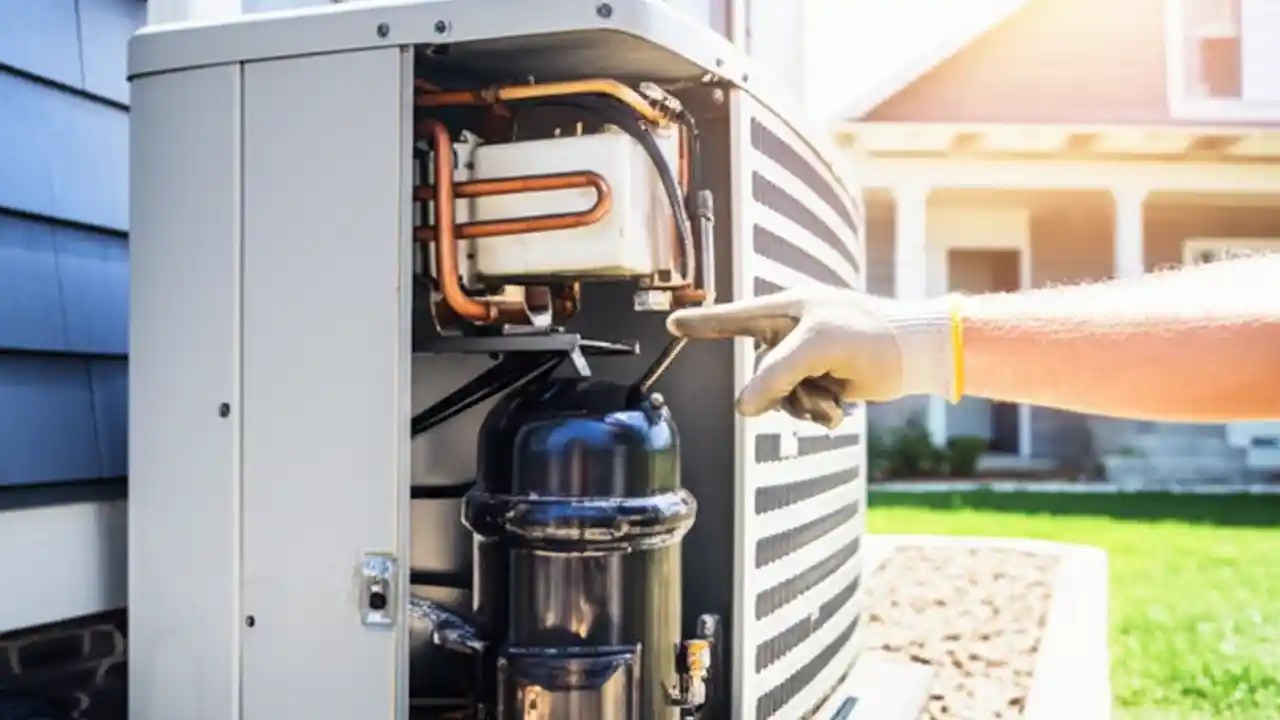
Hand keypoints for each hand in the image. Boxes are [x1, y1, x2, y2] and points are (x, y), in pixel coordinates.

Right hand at [666, 289, 953, 427]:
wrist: (917, 354)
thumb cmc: (870, 334)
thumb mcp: (817, 348)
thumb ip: (775, 375)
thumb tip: (743, 408)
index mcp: (783, 310)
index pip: (731, 318)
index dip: (701, 324)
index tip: (671, 324)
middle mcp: (789, 332)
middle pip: (759, 376)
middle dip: (788, 391)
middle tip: (820, 383)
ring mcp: (805, 358)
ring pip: (780, 398)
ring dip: (808, 405)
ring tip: (837, 395)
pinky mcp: (821, 379)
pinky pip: (801, 406)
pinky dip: (821, 411)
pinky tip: (842, 404)